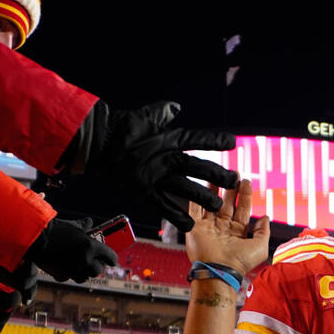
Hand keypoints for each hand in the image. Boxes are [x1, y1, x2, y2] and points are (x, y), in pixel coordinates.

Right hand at [28, 217, 116, 282]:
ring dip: (84, 272)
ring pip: (85, 277)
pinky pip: (70, 278)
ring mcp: (73, 269)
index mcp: (91, 247)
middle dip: (97, 266)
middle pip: (98, 270)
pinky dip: (69, 274)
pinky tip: (66, 267)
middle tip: (94, 261)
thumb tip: (90, 222)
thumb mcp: (72, 226)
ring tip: (81, 265)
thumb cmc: (55, 229)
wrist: (35, 238)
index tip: (112, 260)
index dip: (112, 259)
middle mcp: (84, 260)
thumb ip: (84, 226)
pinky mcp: (61, 275)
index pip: (111, 257)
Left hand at [79, 101, 238, 231]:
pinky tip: (188, 225)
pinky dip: (174, 215)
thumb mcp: (144, 118)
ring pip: (184, 188)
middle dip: (214, 175)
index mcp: (169, 141)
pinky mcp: (144, 189)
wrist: (101, 144)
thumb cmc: (122, 128)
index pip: (196, 140)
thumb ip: (161, 112)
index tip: (231, 142)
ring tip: (217, 206)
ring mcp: (157, 177)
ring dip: (200, 198)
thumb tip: (176, 107)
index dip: (213, 141)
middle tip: (232, 181)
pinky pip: (161, 204)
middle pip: (195, 168)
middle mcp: (167, 160)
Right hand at [186, 179, 269, 274]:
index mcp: (238, 232)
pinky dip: (196, 198)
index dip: (245, 195)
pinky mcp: (195, 228)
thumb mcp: (260, 246)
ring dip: (214, 189)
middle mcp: (223, 228)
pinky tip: (199, 185)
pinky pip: (194, 209)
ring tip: (217, 175)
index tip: (246, 182)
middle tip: (232, 174)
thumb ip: (264, 231)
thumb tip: (265, 216)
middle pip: (227, 204)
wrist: (218, 270)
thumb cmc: (239, 263)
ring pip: (211, 204)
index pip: (242, 209)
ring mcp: (208, 228)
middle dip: (230, 189)